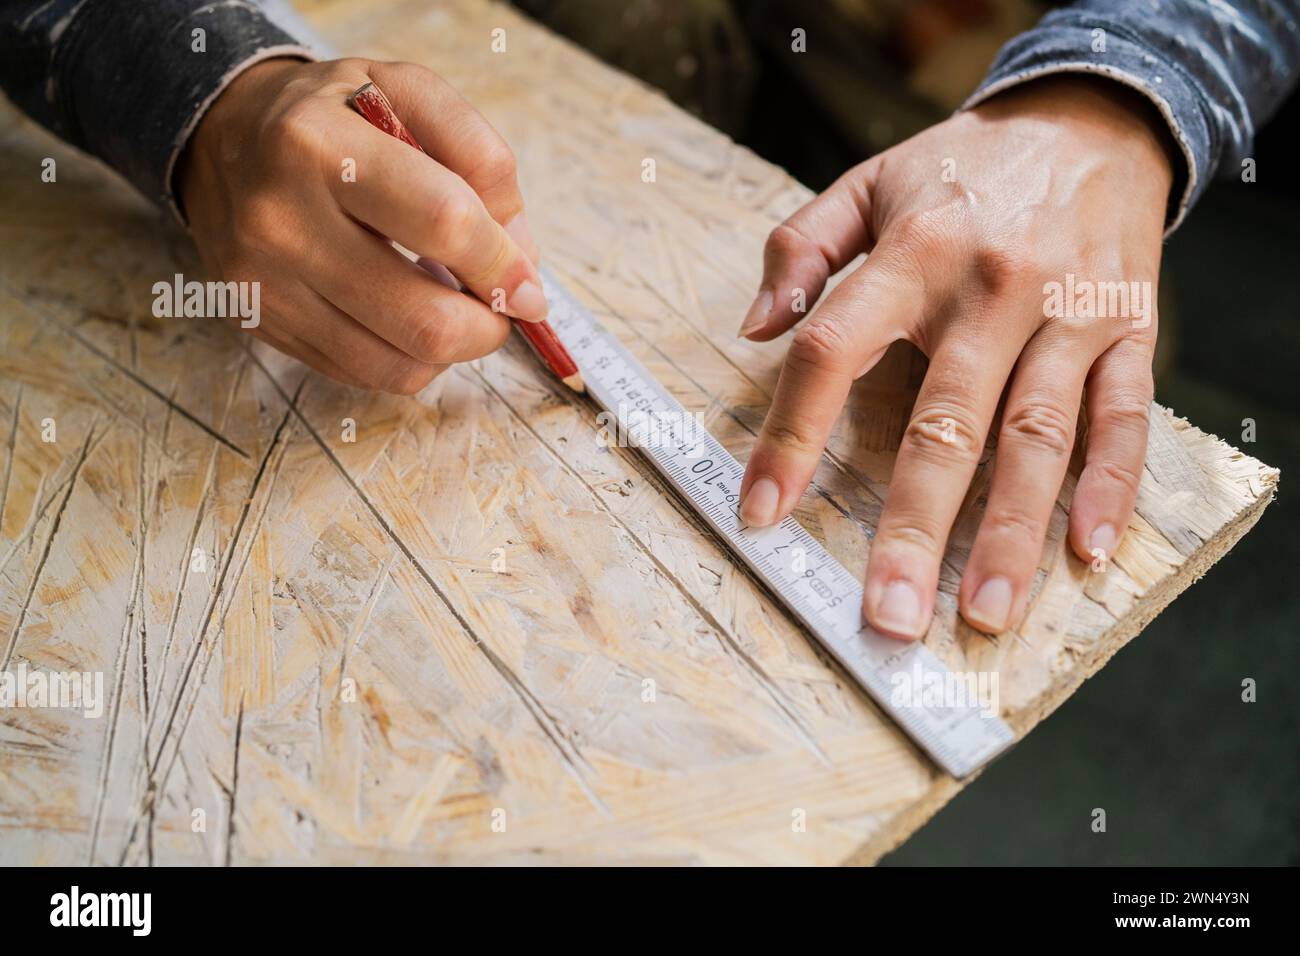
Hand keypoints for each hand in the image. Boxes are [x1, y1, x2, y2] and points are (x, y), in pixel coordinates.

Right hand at [177, 58, 542, 393]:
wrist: (223, 139)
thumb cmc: (334, 116)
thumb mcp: (407, 90)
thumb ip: (481, 156)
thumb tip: (519, 252)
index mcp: (319, 145)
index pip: (445, 223)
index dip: (504, 264)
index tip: (528, 284)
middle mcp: (281, 220)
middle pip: (426, 320)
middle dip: (489, 324)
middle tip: (500, 304)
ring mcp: (265, 283)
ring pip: (402, 364)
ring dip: (455, 348)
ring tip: (456, 304)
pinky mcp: (261, 325)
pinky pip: (369, 375)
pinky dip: (412, 358)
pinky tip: (409, 314)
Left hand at [737, 76, 1175, 639]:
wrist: (1093, 118)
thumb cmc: (965, 167)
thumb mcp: (868, 181)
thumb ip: (800, 249)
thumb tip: (753, 328)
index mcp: (913, 254)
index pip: (832, 351)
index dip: (790, 436)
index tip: (759, 512)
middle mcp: (990, 291)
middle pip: (943, 423)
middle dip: (912, 527)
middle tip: (887, 614)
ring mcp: (1066, 316)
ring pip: (1035, 438)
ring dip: (1009, 532)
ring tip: (983, 612)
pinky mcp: (1128, 332)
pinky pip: (1125, 417)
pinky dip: (1111, 485)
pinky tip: (1085, 550)